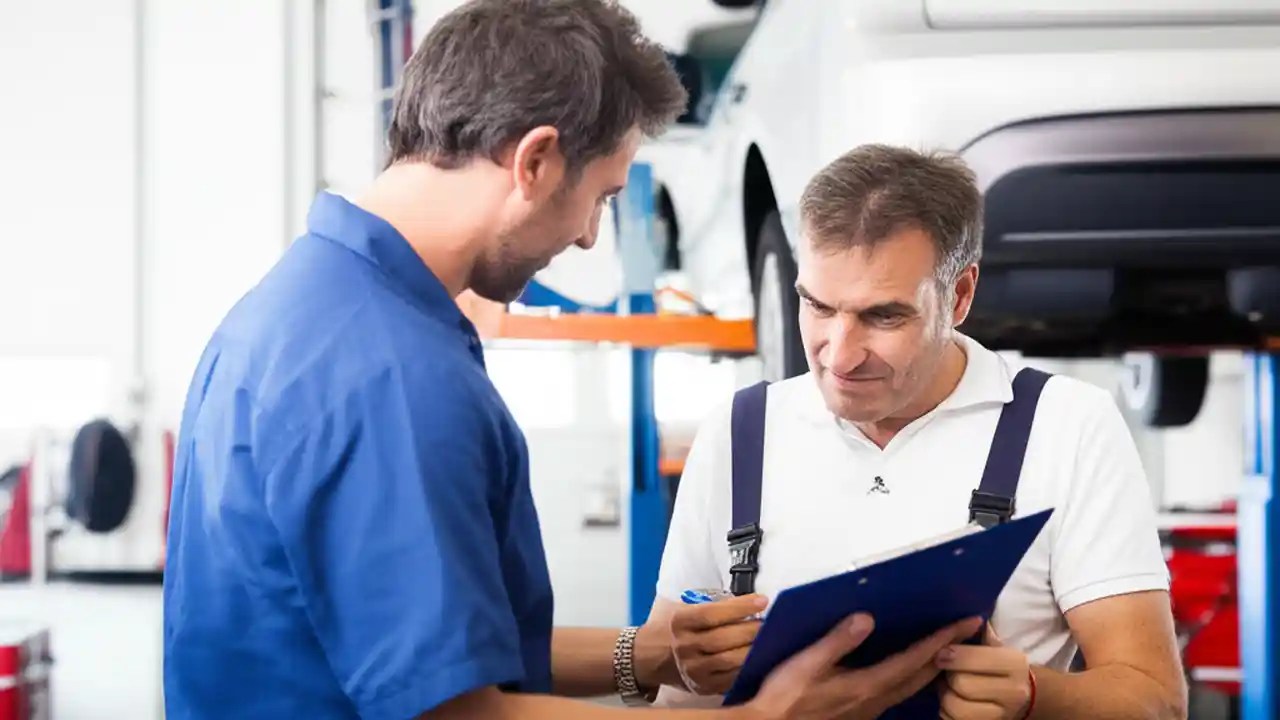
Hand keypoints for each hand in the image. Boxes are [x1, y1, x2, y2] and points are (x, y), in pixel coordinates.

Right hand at [669, 593, 768, 694]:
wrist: (652, 656)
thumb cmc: (674, 628)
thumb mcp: (684, 610)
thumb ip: (712, 608)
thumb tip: (750, 605)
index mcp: (680, 622)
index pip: (712, 614)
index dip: (739, 607)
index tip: (761, 601)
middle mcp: (685, 646)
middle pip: (723, 639)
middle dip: (751, 629)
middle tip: (770, 622)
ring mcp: (694, 669)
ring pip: (729, 660)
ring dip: (753, 649)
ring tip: (769, 640)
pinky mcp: (703, 687)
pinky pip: (731, 679)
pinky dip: (748, 668)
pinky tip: (759, 658)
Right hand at [746, 614, 983, 719]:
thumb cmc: (785, 698)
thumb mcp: (808, 662)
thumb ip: (839, 641)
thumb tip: (867, 619)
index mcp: (867, 685)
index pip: (915, 659)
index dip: (942, 639)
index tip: (965, 623)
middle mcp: (875, 699)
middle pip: (922, 675)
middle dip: (946, 651)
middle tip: (967, 631)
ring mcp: (868, 709)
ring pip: (912, 687)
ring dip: (932, 667)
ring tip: (945, 649)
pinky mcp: (858, 713)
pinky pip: (896, 693)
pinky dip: (911, 677)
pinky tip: (906, 672)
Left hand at [937, 624, 1032, 719]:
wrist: (1025, 696)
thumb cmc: (1001, 664)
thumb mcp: (996, 645)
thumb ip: (978, 634)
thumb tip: (968, 619)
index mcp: (1014, 664)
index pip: (975, 658)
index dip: (953, 655)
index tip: (941, 652)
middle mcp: (1014, 692)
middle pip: (961, 684)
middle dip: (947, 675)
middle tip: (944, 670)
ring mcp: (1002, 715)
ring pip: (955, 707)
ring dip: (944, 695)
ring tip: (947, 686)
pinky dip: (946, 712)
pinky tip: (951, 702)